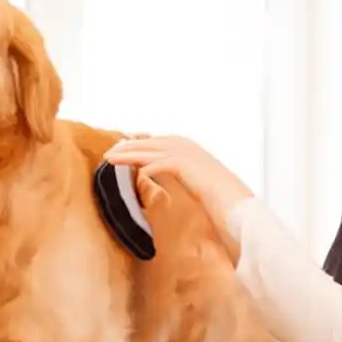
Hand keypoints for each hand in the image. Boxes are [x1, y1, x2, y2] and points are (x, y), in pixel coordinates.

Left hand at [103, 136, 254, 225]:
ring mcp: (183, 152)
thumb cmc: (214, 194)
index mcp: (185, 144)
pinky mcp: (183, 163)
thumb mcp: (191, 178)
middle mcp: (183, 143)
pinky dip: (142, 170)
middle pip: (146, 142)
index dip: (135, 145)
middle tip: (108, 154)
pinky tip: (132, 176)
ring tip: (109, 160)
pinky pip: (156, 165)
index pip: (153, 140)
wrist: (233, 201)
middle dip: (126, 147)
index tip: (120, 151)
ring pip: (146, 151)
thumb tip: (154, 176)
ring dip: (126, 155)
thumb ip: (174, 173)